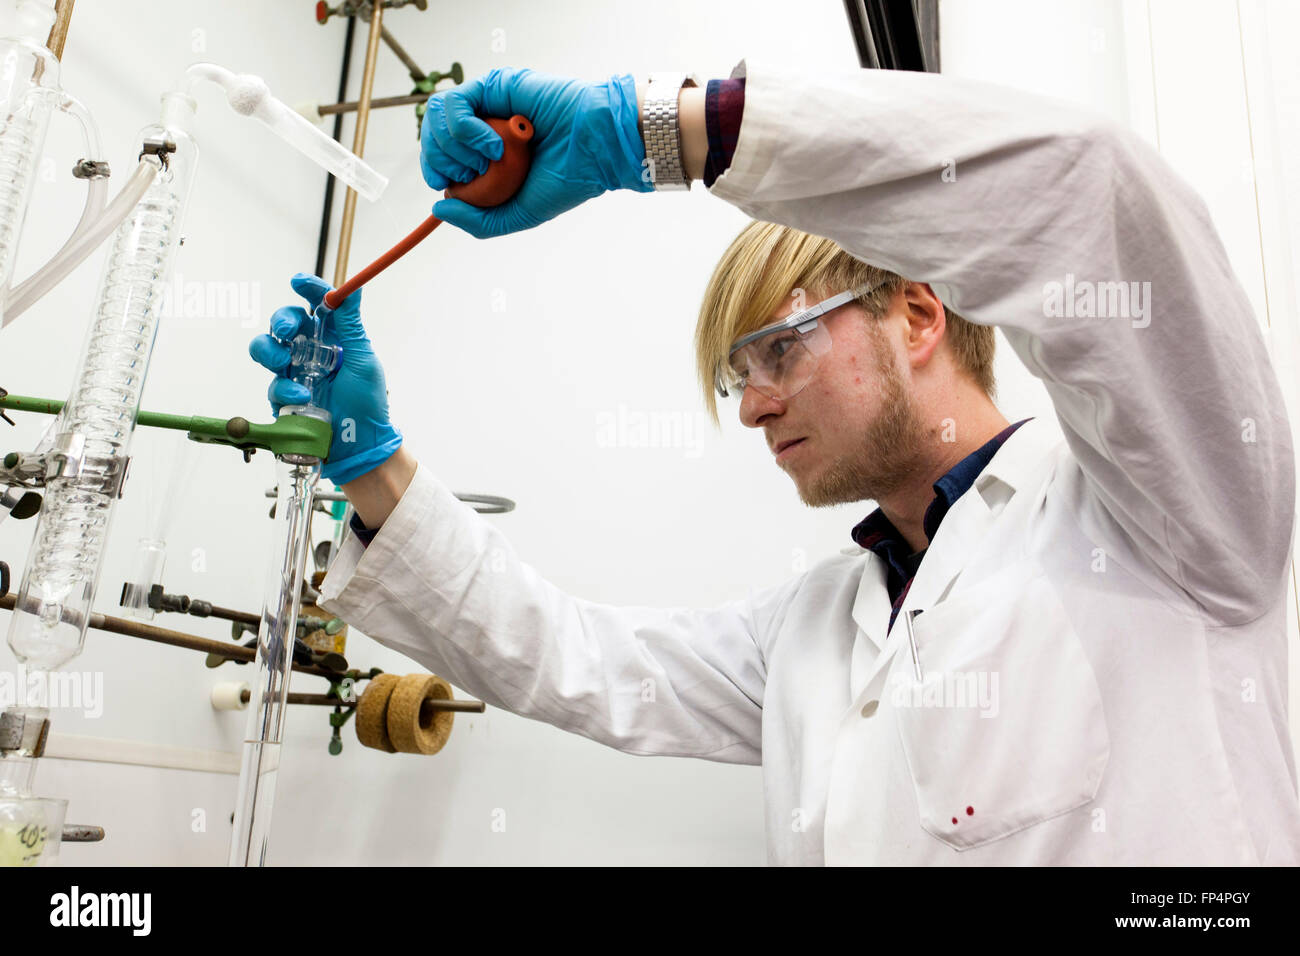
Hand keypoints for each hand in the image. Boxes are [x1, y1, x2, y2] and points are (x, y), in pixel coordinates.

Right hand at [248, 273, 402, 484]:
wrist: (361, 445)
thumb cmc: (367, 403)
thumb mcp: (363, 360)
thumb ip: (351, 325)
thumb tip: (352, 288)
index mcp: (332, 339)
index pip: (315, 306)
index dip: (307, 290)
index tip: (299, 282)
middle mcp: (310, 353)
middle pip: (283, 324)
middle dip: (281, 321)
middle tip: (287, 331)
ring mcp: (294, 375)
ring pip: (265, 349)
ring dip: (271, 352)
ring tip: (287, 364)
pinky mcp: (283, 399)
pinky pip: (273, 385)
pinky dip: (285, 390)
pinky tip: (303, 398)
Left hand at [421, 67, 652, 237]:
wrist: (594, 149)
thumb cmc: (565, 180)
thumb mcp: (518, 214)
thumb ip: (478, 219)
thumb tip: (438, 208)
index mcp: (484, 156)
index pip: (439, 156)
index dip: (434, 170)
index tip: (448, 184)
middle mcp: (481, 128)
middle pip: (431, 136)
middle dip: (440, 160)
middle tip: (473, 173)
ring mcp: (486, 105)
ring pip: (436, 117)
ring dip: (453, 146)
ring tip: (488, 160)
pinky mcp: (492, 86)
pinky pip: (455, 103)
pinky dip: (465, 129)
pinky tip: (494, 146)